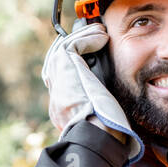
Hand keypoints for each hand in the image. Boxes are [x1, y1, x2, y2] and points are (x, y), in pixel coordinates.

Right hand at [41, 20, 143, 165]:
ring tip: (101, 34)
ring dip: (84, 38)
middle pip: (57, 62)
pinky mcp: (64, 69)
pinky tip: (102, 38)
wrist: (99, 132)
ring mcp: (58, 83)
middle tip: (94, 37)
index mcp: (64, 110)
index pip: (62, 80)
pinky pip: (72, 46)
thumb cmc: (109, 131)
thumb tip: (111, 90)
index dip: (75, 63)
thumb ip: (102, 102)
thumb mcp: (104, 116)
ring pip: (63, 51)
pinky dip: (87, 38)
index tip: (91, 54)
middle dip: (75, 46)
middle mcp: (56, 97)